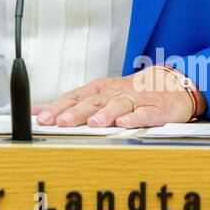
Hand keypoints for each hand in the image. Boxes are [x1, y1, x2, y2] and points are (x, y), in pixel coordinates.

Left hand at [31, 66, 205, 127]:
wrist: (171, 84)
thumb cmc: (130, 92)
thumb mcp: (98, 95)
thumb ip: (68, 105)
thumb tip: (37, 111)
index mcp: (99, 90)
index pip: (74, 97)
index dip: (57, 107)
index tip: (42, 117)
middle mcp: (114, 92)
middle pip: (92, 101)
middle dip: (75, 112)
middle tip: (60, 122)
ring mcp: (135, 99)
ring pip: (118, 105)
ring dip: (105, 114)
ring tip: (93, 123)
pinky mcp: (155, 108)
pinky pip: (144, 113)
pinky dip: (134, 119)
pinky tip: (124, 124)